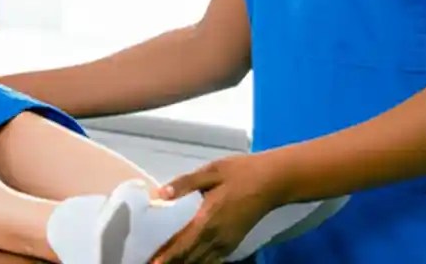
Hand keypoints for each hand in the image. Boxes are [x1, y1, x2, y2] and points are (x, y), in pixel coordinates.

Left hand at [151, 153, 288, 262]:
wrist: (273, 181)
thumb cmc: (241, 173)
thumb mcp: (212, 171)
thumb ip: (185, 183)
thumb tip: (159, 193)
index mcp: (207, 220)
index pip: (182, 245)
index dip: (165, 256)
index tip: (151, 262)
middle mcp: (216, 237)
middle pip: (189, 258)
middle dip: (171, 263)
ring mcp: (227, 243)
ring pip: (201, 262)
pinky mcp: (234, 243)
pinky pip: (213, 259)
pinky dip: (199, 263)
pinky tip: (190, 261)